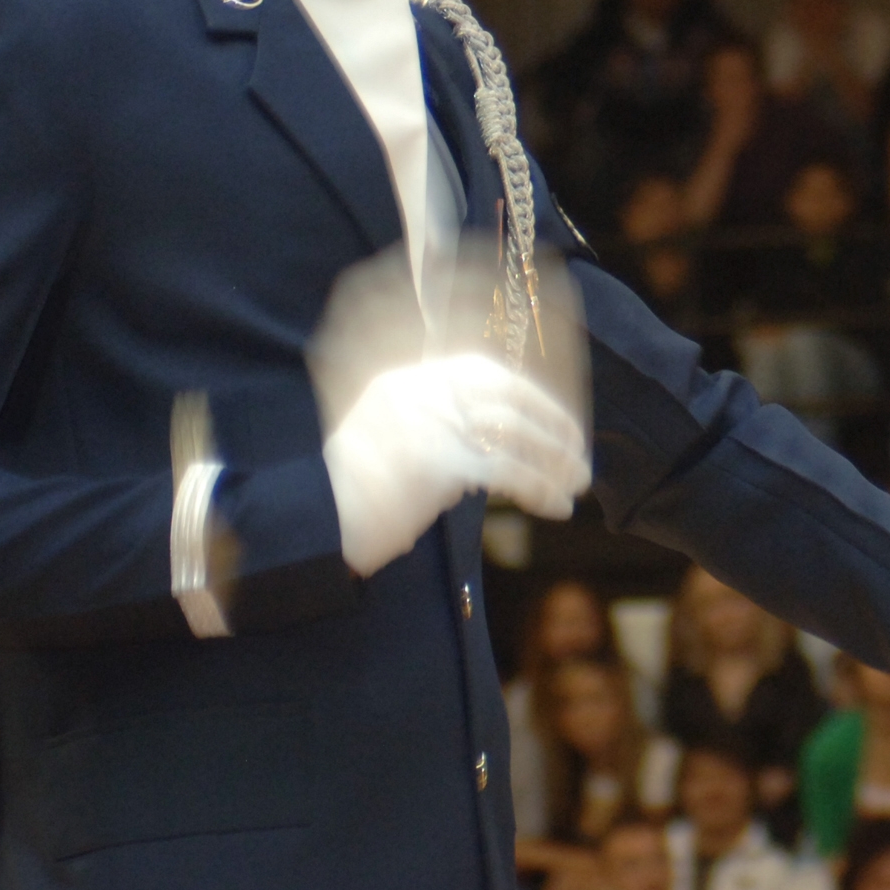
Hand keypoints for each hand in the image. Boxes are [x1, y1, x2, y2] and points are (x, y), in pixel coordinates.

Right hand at [321, 353, 589, 575]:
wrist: (312, 519)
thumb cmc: (351, 493)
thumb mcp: (390, 439)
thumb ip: (437, 427)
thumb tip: (498, 442)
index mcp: (410, 379)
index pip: (487, 370)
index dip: (533, 394)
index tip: (560, 420)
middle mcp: (422, 389)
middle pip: (511, 393)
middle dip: (554, 424)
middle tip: (577, 457)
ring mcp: (430, 421)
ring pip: (517, 430)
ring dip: (555, 459)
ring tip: (573, 485)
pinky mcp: (438, 460)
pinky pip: (509, 469)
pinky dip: (540, 487)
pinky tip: (553, 506)